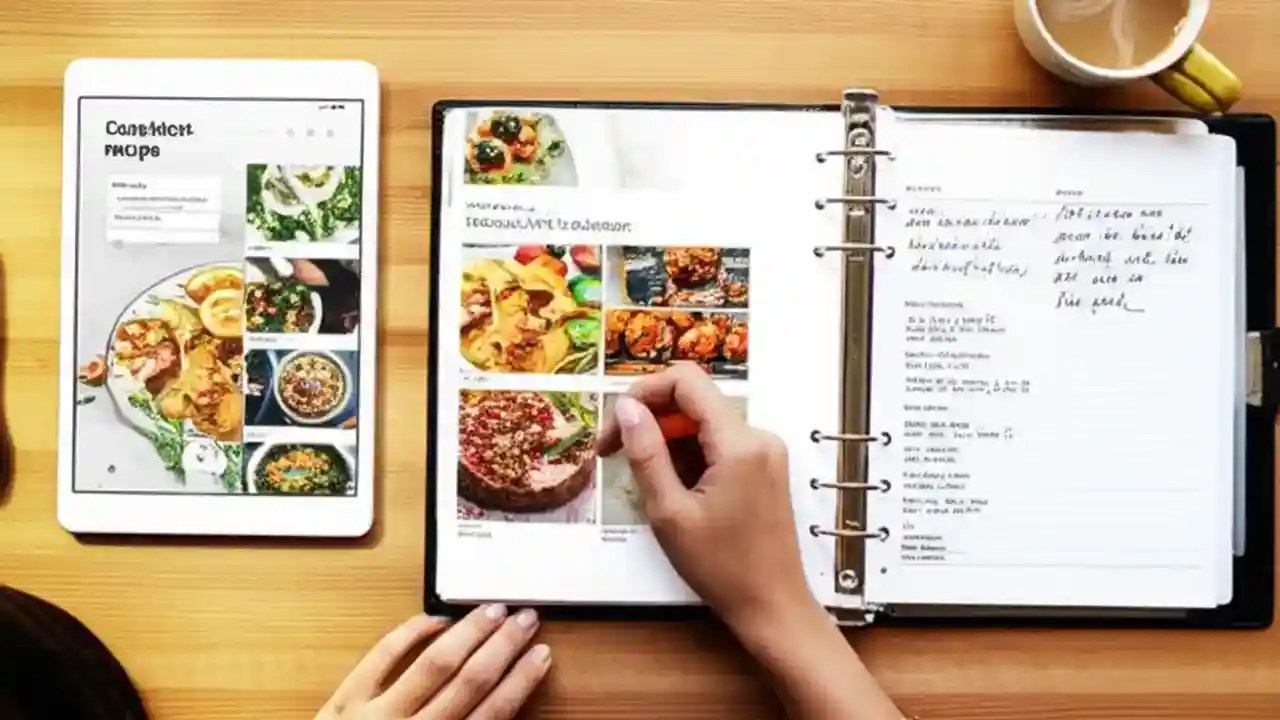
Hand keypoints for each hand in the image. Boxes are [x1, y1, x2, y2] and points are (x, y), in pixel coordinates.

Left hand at [317, 605, 550, 719]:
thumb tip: (500, 706)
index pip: (492, 714)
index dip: (520, 681)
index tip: (541, 655)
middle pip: (469, 682)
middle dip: (503, 647)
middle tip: (526, 619)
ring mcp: (375, 716)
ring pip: (433, 664)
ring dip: (468, 633)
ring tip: (492, 611)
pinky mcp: (343, 703)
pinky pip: (381, 657)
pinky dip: (410, 633)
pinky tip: (436, 619)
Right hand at [598, 364, 817, 632]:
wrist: (772, 606)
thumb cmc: (721, 568)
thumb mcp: (670, 513)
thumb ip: (646, 454)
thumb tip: (626, 407)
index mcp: (739, 443)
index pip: (687, 381)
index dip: (643, 392)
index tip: (615, 426)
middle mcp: (758, 436)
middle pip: (694, 400)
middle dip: (651, 419)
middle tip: (614, 455)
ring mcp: (766, 451)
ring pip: (704, 422)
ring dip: (668, 440)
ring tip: (646, 482)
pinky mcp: (765, 467)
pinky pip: (719, 443)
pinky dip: (690, 455)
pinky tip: (675, 489)